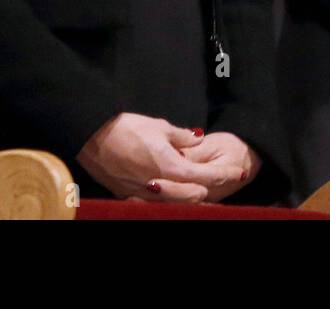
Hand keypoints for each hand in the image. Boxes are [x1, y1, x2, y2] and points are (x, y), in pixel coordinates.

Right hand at [75, 114, 243, 200]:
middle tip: (223, 179)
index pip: (206, 177)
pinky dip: (169, 197)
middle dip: (211, 188)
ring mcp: (144, 195)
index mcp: (171, 168)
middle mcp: (160, 187)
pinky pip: (156, 202)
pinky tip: (172, 190)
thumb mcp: (158, 125)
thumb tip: (197, 139)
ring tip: (201, 188)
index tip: (238, 171)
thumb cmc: (124, 128)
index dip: (225, 174)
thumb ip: (182, 136)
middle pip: (195, 197)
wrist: (91, 137)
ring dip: (191, 196)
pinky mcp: (129, 195)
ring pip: (176, 203)